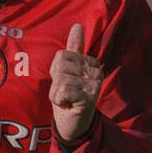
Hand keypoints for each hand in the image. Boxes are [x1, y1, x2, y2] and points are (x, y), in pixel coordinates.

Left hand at [49, 23, 102, 143]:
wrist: (73, 126)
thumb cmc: (69, 98)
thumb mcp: (68, 72)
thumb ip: (74, 49)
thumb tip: (78, 26)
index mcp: (91, 63)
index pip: (62, 55)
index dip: (56, 72)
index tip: (66, 84)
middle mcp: (96, 72)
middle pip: (60, 65)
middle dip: (55, 82)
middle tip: (65, 94)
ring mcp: (94, 86)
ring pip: (60, 78)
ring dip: (56, 94)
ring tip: (66, 101)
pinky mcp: (89, 99)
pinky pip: (63, 90)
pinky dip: (59, 100)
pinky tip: (68, 106)